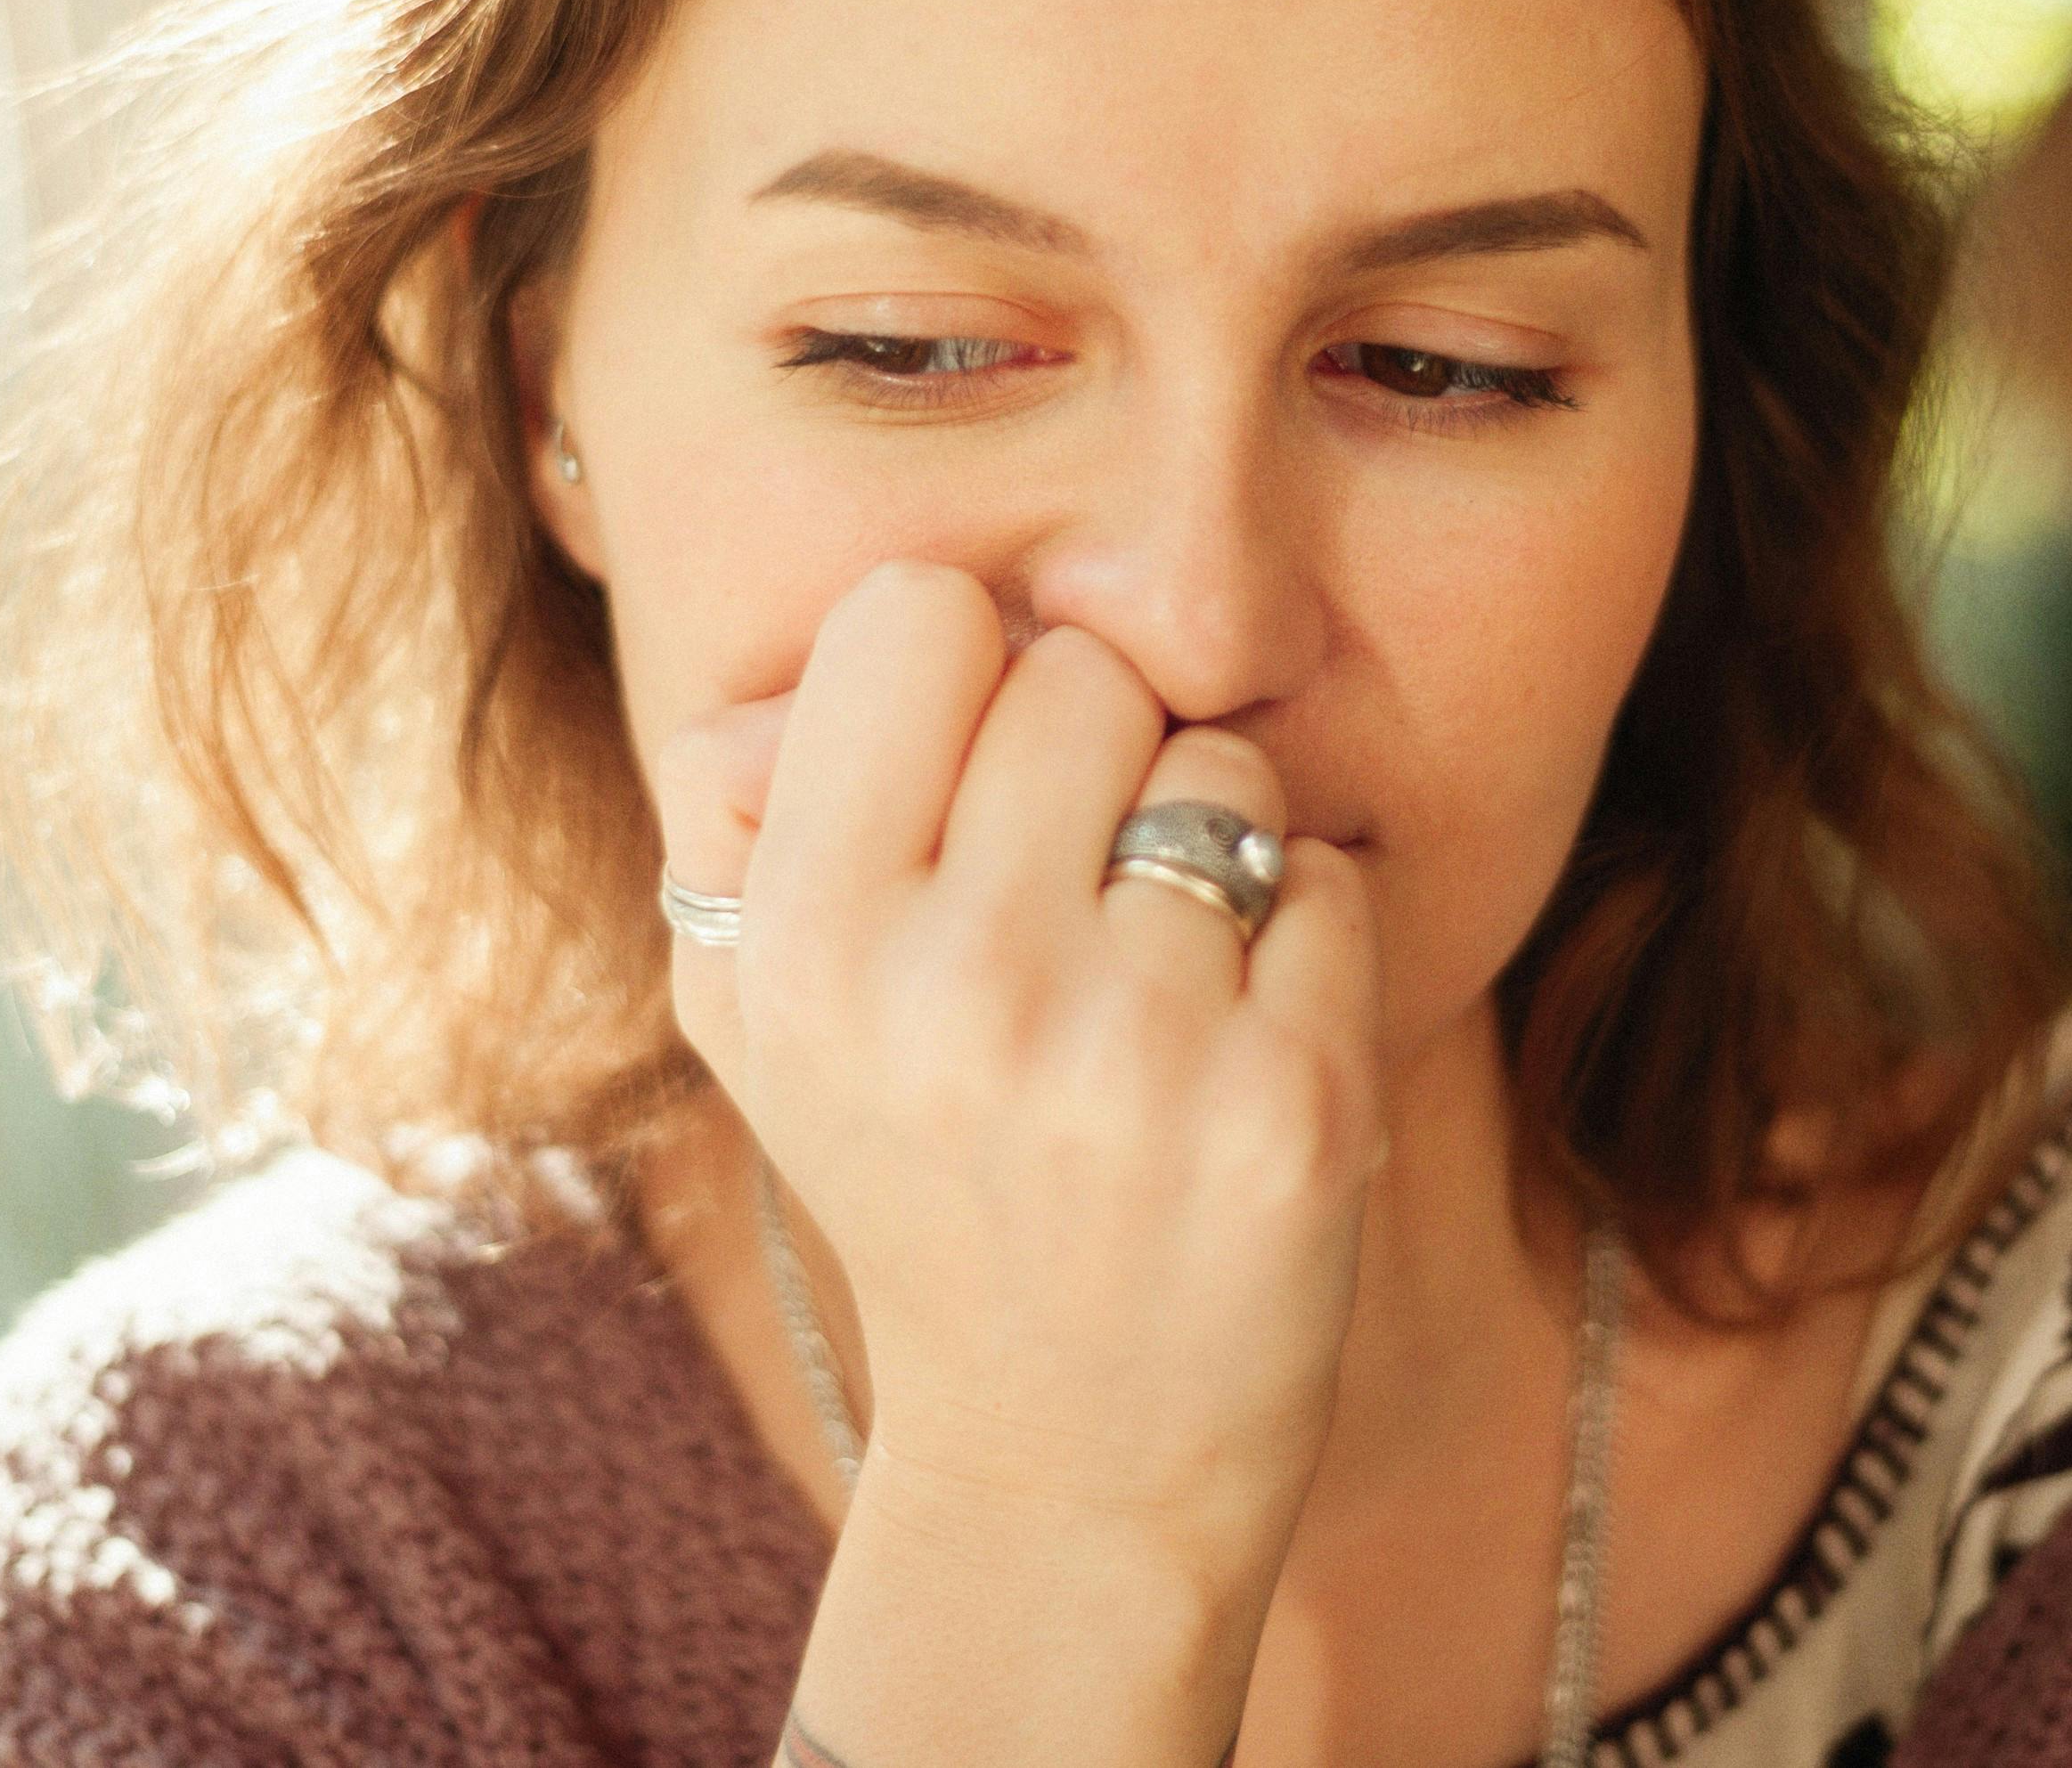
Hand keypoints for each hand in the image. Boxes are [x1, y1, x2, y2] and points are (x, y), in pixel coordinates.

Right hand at [652, 558, 1384, 1561]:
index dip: (960, 677)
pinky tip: (1235, 1054)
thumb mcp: (755, 1014)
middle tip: (1071, 900)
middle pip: (1084, 672)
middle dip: (1095, 760)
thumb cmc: (911, 1177)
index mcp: (804, 943)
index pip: (918, 612)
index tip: (969, 783)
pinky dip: (1302, 943)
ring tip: (1152, 988)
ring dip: (1208, 850)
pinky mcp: (1291, 1108)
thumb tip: (829, 656)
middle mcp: (958, 990)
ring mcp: (1134, 1053)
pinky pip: (1327, 881)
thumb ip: (744, 806)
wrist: (1066, 1459)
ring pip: (1223, 768)